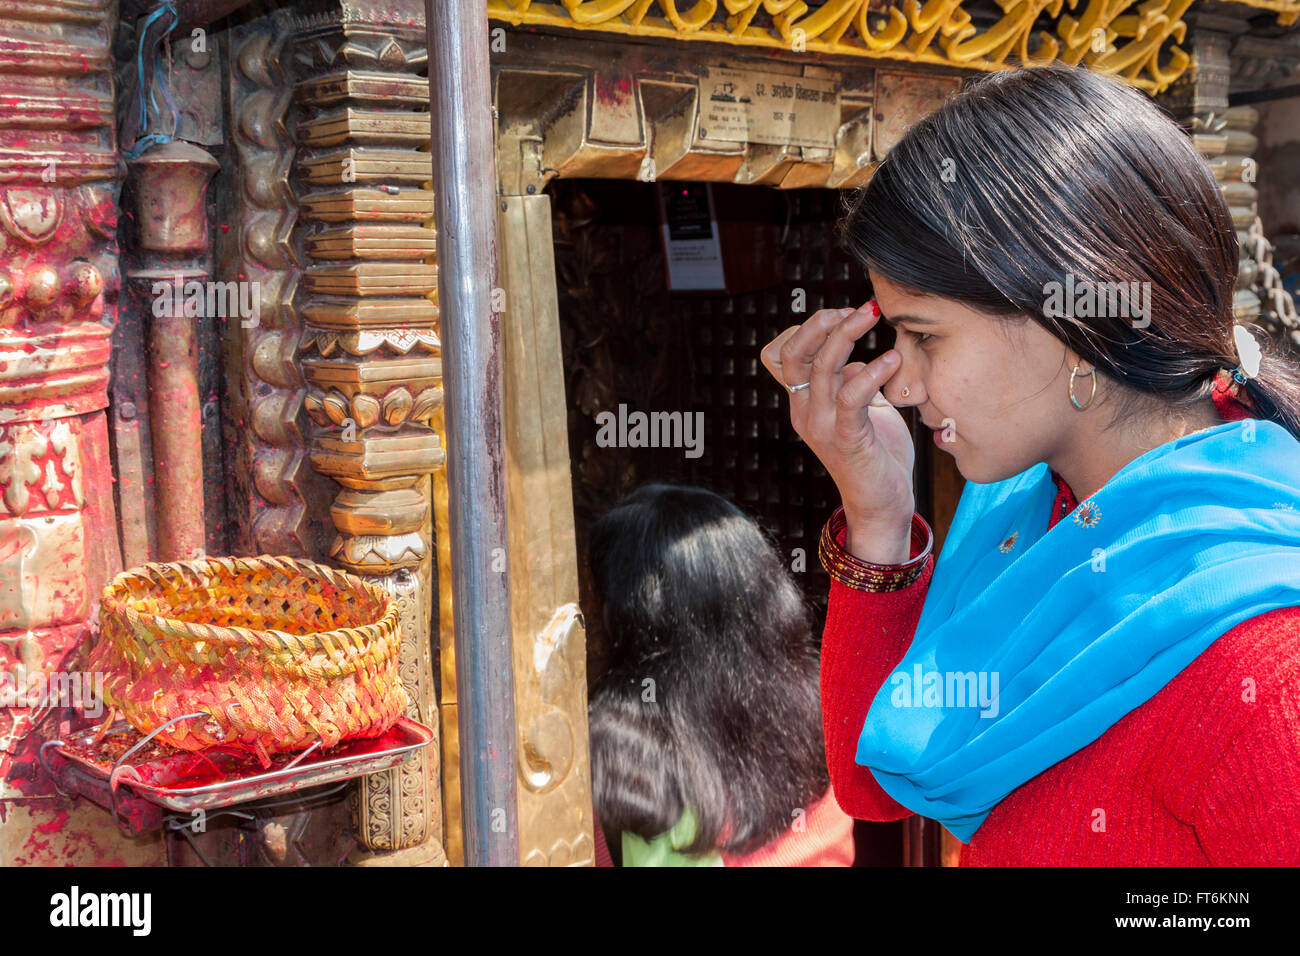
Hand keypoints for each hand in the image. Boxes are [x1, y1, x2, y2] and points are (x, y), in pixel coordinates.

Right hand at [760, 302, 915, 557]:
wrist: (881, 504)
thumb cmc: (876, 456)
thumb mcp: (859, 411)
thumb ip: (851, 384)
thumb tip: (853, 361)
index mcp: (804, 403)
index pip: (788, 353)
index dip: (810, 327)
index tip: (843, 313)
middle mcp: (805, 412)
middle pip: (797, 353)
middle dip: (823, 322)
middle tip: (857, 308)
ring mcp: (823, 426)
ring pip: (824, 367)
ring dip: (848, 335)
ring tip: (873, 316)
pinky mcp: (847, 439)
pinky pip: (852, 397)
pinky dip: (871, 372)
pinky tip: (892, 359)